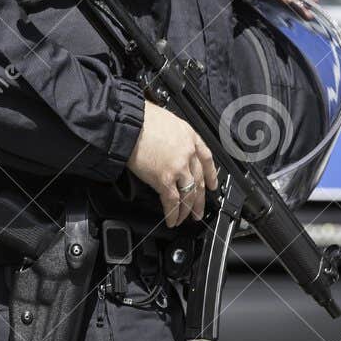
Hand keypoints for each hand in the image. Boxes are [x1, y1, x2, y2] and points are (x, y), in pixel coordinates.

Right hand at [127, 101, 218, 227]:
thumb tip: (168, 149)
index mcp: (190, 137)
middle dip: (200, 200)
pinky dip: (173, 214)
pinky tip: (172, 220)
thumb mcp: (167, 121)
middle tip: (198, 211)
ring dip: (187, 210)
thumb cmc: (141, 119)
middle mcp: (188, 153)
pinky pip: (172, 201)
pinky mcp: (164, 179)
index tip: (212, 185)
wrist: (129, 123)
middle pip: (199, 181)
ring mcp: (178, 167)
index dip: (211, 175)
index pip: (207, 159)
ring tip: (184, 220)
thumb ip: (173, 138)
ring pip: (188, 194)